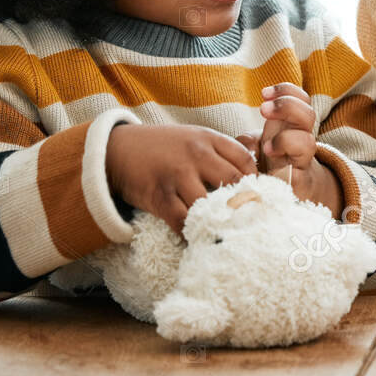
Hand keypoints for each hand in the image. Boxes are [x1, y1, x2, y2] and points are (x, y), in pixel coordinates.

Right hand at [105, 123, 257, 233]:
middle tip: (248, 218)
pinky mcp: (159, 195)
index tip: (257, 196)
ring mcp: (177, 175)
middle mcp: (196, 155)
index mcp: (209, 139)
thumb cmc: (163, 147)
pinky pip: (181, 220)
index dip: (255, 181)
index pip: (245, 160)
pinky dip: (190, 232)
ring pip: (209, 204)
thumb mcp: (194, 138)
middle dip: (242, 202)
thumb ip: (220, 152)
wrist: (117, 149)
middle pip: (233, 181)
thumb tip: (252, 172)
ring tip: (226, 231)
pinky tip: (197, 237)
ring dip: (217, 219)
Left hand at [232, 82, 342, 216]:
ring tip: (267, 147)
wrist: (289, 194)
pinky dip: (285, 166)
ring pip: (308, 142)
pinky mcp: (299, 182)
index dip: (287, 91)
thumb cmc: (271, 165)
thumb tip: (244, 148)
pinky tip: (270, 165)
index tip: (264, 94)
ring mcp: (302, 161)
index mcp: (292, 126)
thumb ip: (247, 142)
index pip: (301, 99)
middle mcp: (301, 139)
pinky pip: (298, 173)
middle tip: (263, 110)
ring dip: (286, 139)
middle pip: (309, 114)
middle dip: (287, 107)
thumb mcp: (256, 148)